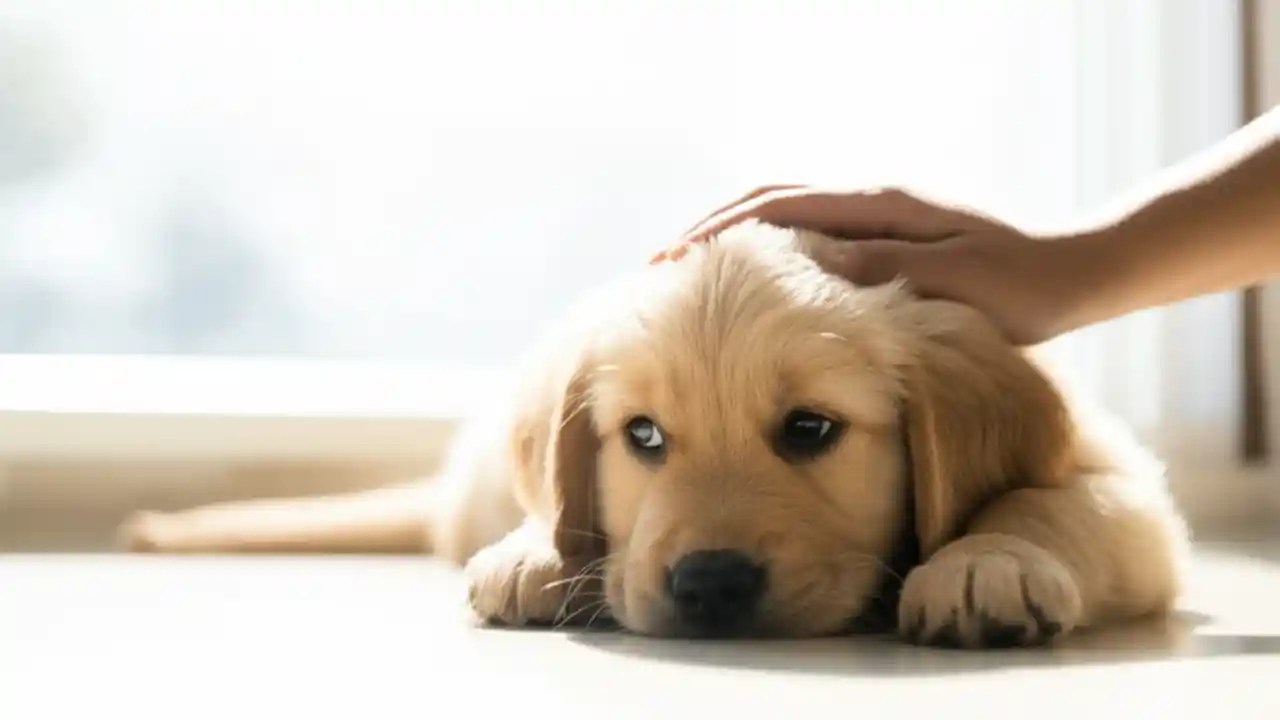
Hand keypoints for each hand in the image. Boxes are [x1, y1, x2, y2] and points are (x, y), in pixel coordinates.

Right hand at [671, 186, 1097, 345]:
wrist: (1075, 274)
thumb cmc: (1021, 287)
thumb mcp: (952, 281)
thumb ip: (883, 266)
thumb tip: (810, 255)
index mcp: (881, 205)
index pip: (780, 207)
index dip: (720, 232)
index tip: (672, 258)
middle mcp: (873, 201)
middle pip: (772, 200)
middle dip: (713, 229)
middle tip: (663, 264)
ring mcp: (880, 215)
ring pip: (789, 214)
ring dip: (738, 237)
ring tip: (694, 272)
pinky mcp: (889, 236)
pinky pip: (813, 234)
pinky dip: (771, 249)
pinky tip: (757, 281)